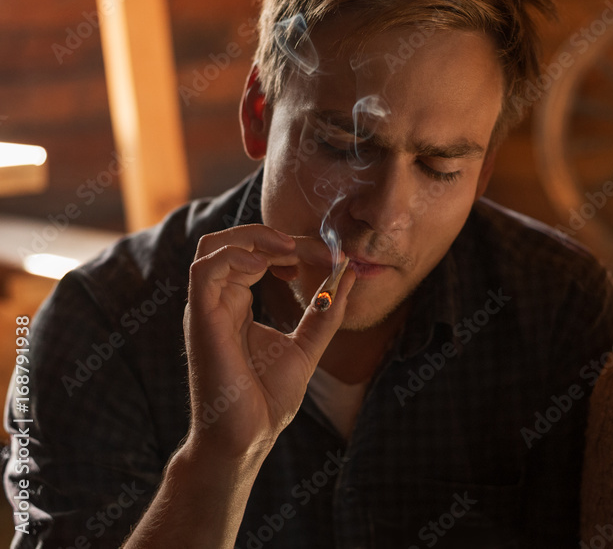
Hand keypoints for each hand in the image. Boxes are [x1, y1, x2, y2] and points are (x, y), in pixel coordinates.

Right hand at [182, 224, 355, 459]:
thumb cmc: (266, 399)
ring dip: (255, 238)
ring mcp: (207, 310)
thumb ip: (325, 313)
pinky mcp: (201, 321)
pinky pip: (204, 271)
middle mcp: (219, 302)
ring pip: (214, 247)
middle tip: (317, 250)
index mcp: (237, 305)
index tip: (330, 256)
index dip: (293, 247)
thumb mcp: (307, 347)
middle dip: (279, 237)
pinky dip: (234, 257)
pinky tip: (266, 267)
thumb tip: (348, 276)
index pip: (257, 255)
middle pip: (236, 243)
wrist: (246, 438)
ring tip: (292, 249)